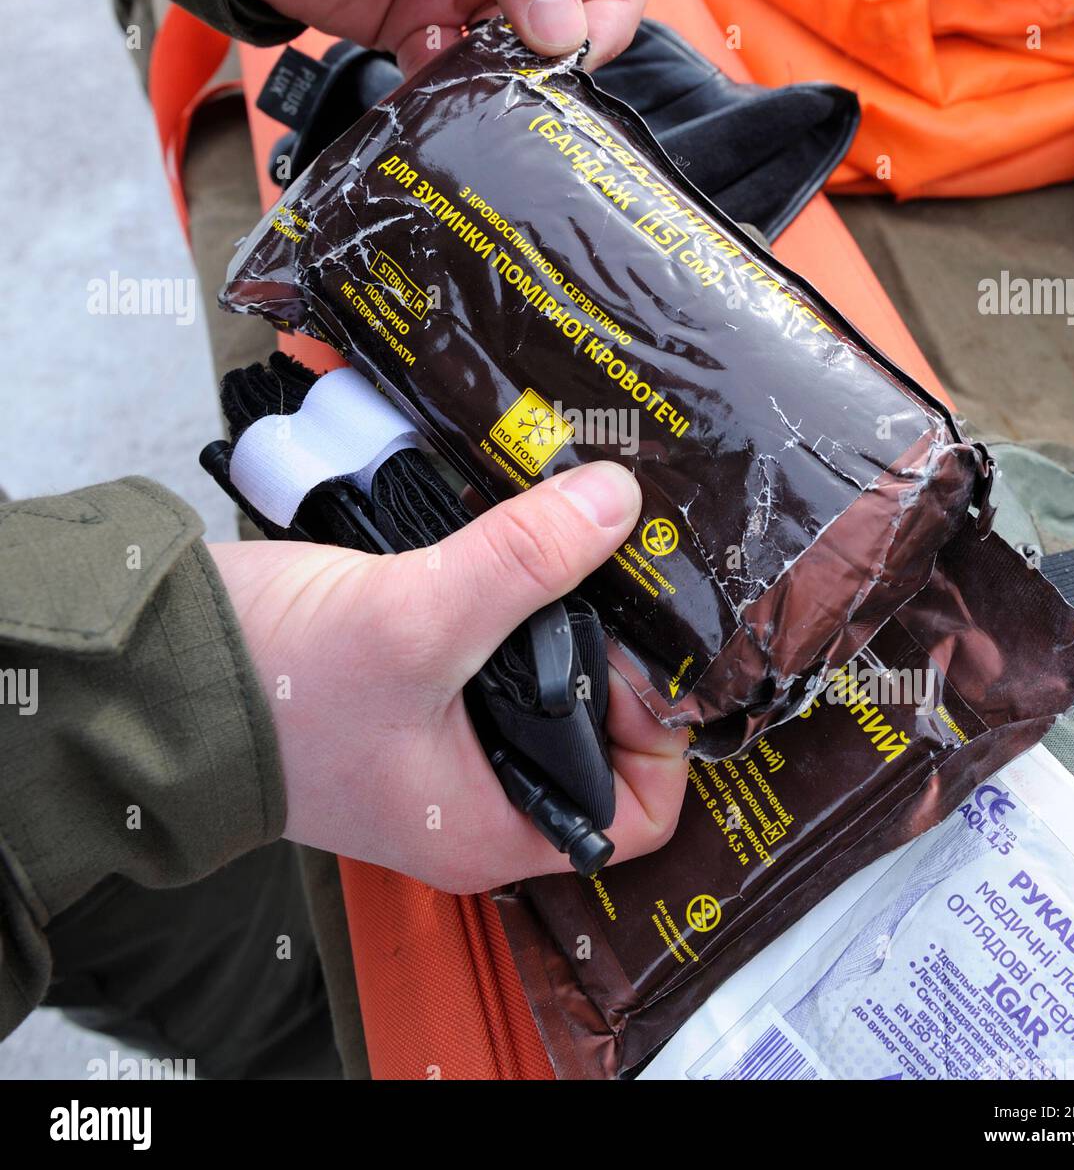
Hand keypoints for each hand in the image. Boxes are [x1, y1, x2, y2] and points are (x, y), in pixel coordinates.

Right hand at [210, 461, 685, 892]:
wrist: (157, 664)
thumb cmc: (270, 688)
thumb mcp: (415, 621)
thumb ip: (523, 562)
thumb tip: (616, 505)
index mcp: (492, 825)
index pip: (636, 809)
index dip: (661, 732)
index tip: (642, 647)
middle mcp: (478, 792)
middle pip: (599, 731)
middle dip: (616, 652)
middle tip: (620, 570)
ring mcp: (445, 735)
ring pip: (547, 677)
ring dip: (566, 611)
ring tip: (580, 541)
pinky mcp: (417, 680)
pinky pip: (496, 641)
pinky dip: (516, 594)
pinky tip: (524, 538)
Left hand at [228, 0, 656, 74]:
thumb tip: (567, 33)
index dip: (610, 8)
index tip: (574, 51)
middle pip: (577, 13)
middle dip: (553, 50)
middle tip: (521, 76)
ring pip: (520, 53)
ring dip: (502, 76)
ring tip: (467, 75)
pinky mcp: (421, 22)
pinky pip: (461, 73)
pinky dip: (452, 85)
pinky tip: (423, 69)